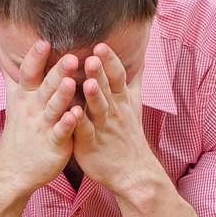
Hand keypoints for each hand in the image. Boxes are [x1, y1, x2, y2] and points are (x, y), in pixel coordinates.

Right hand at [0, 39, 83, 194]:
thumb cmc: (19, 132)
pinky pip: (61, 132)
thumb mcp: (13, 102)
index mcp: (25, 96)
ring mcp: (43, 126)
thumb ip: (13, 79)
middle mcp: (33, 108)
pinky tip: (75, 116)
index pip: (29, 73)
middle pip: (45, 86)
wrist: (14, 170)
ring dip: (62, 95)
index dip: (35, 58)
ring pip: (54, 107)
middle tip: (70, 56)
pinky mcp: (54, 144)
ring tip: (72, 82)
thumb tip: (3, 56)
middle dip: (57, 72)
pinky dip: (68, 124)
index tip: (43, 41)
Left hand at [71, 43, 152, 191]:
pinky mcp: (91, 145)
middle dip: (100, 73)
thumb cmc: (128, 134)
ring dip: (93, 96)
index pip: (118, 76)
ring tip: (87, 83)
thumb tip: (142, 56)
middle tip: (93, 56)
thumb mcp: (134, 104)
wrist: (132, 171)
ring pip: (98, 109)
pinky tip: (74, 114)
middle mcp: (114, 110)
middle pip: (107, 88)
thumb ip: (134, 80)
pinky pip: (86, 132)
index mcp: (121, 99)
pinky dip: (80, 123)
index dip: (110, 61)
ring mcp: (103, 128)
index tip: (101, 45)